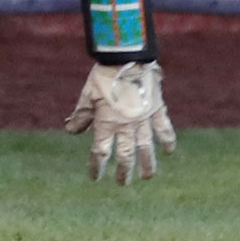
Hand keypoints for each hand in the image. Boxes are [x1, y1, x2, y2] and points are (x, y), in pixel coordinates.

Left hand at [64, 61, 176, 183]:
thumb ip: (80, 115)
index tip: (95, 177)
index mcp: (107, 123)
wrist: (128, 57)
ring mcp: (144, 118)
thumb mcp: (87, 96)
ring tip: (148, 177)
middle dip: (124, 170)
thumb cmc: (104, 76)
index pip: (100, 151)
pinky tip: (169, 151)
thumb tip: (70, 131)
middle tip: (123, 183)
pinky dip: (168, 140)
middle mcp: (126, 125)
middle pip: (125, 154)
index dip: (96, 166)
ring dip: (147, 163)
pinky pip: (164, 128)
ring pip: (146, 147)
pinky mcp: (157, 109)